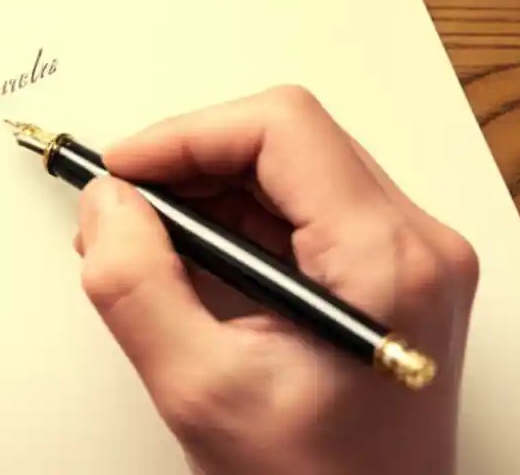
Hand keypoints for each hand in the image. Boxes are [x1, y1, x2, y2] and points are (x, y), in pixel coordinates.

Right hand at [75, 86, 478, 474]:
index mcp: (386, 261)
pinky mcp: (382, 275)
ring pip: (285, 169)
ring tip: (138, 238)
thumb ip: (138, 286)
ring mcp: (403, 259)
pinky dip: (228, 219)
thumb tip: (107, 205)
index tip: (122, 170)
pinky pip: (295, 210)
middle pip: (283, 140)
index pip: (281, 129)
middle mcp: (412, 246)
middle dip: (186, 162)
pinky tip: (181, 257)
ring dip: (202, 190)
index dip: (185, 134)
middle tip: (118, 206)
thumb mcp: (202, 390)